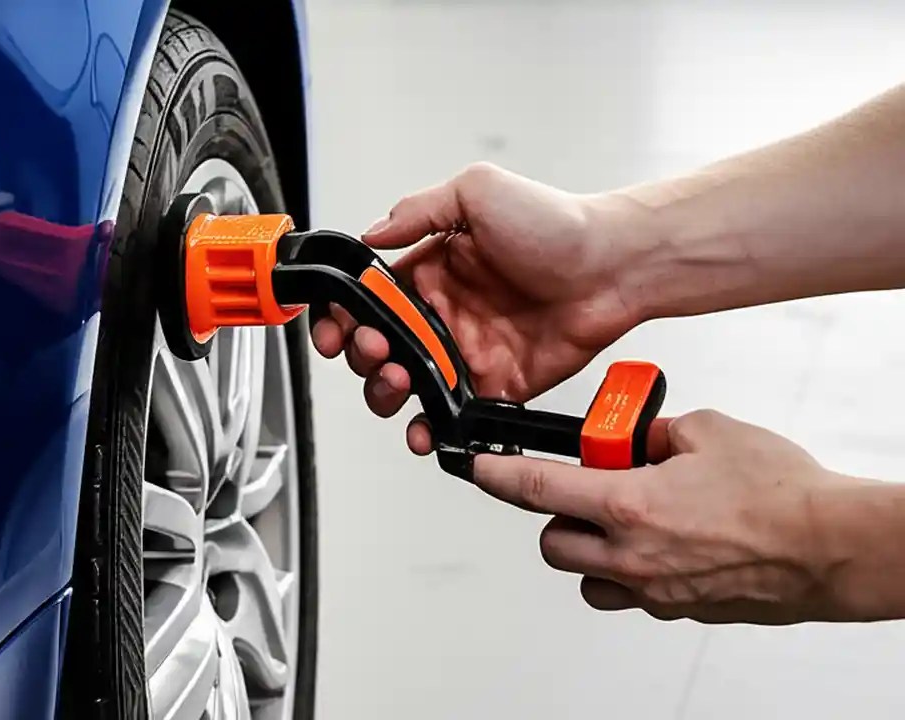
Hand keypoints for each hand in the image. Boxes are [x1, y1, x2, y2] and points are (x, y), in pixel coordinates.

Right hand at [311, 163, 645, 453]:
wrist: (616, 265)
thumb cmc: (557, 223)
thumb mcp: (478, 190)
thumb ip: (419, 210)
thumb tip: (372, 233)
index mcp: (430, 269)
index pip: (367, 299)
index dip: (342, 314)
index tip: (338, 325)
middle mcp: (441, 312)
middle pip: (374, 346)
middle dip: (360, 354)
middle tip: (375, 349)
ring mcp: (464, 352)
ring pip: (402, 385)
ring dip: (383, 391)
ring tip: (397, 379)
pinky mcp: (492, 386)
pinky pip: (448, 414)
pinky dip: (426, 428)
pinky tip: (420, 427)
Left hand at [473, 410, 859, 623]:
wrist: (831, 547)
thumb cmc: (781, 492)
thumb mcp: (710, 431)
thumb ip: (661, 434)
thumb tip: (643, 439)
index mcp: (629, 505)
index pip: (537, 489)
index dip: (496, 476)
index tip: (477, 468)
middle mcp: (632, 554)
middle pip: (551, 544)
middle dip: (555, 517)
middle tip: (582, 492)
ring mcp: (654, 590)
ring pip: (587, 579)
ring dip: (589, 551)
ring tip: (623, 523)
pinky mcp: (679, 610)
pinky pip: (633, 596)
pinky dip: (632, 573)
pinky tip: (662, 546)